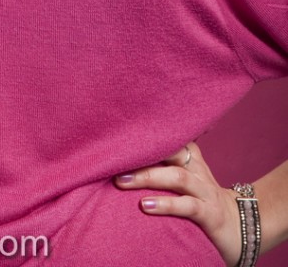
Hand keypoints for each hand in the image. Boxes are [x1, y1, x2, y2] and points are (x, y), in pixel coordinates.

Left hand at [113, 142, 241, 266]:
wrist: (240, 226)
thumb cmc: (200, 197)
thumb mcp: (183, 175)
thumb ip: (160, 162)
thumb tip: (124, 152)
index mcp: (189, 155)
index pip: (168, 135)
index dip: (145, 130)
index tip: (120, 126)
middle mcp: (197, 168)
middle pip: (170, 151)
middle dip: (141, 153)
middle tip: (112, 156)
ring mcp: (205, 190)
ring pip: (176, 176)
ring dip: (148, 177)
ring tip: (122, 181)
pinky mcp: (210, 214)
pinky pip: (188, 206)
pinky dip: (166, 204)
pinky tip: (146, 206)